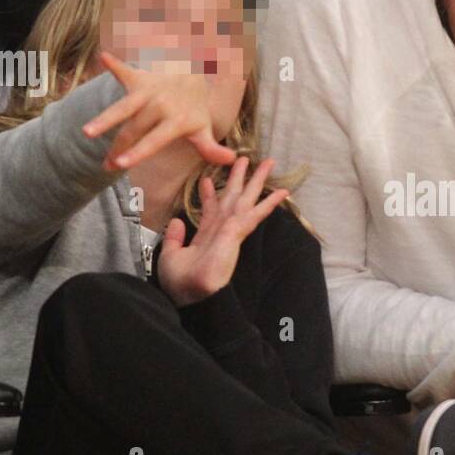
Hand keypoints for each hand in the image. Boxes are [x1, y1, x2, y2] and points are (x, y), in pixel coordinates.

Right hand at [82, 52, 237, 171]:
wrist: (194, 73)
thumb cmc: (193, 109)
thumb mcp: (203, 128)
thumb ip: (211, 147)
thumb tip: (232, 160)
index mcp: (176, 121)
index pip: (154, 140)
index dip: (137, 152)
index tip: (121, 164)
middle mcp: (161, 106)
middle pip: (134, 130)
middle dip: (118, 148)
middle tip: (105, 166)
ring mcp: (149, 91)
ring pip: (123, 107)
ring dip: (105, 118)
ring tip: (87, 132)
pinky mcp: (139, 76)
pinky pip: (126, 70)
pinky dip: (116, 64)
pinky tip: (105, 57)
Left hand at [156, 157, 289, 306]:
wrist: (189, 296)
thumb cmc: (179, 283)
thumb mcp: (171, 255)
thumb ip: (175, 238)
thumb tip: (176, 221)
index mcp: (206, 235)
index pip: (210, 209)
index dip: (208, 193)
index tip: (207, 179)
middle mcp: (221, 230)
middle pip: (233, 198)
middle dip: (240, 178)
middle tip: (246, 158)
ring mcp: (231, 232)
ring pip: (247, 200)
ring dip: (258, 182)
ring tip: (268, 163)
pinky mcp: (237, 234)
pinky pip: (255, 214)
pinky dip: (269, 203)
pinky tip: (283, 192)